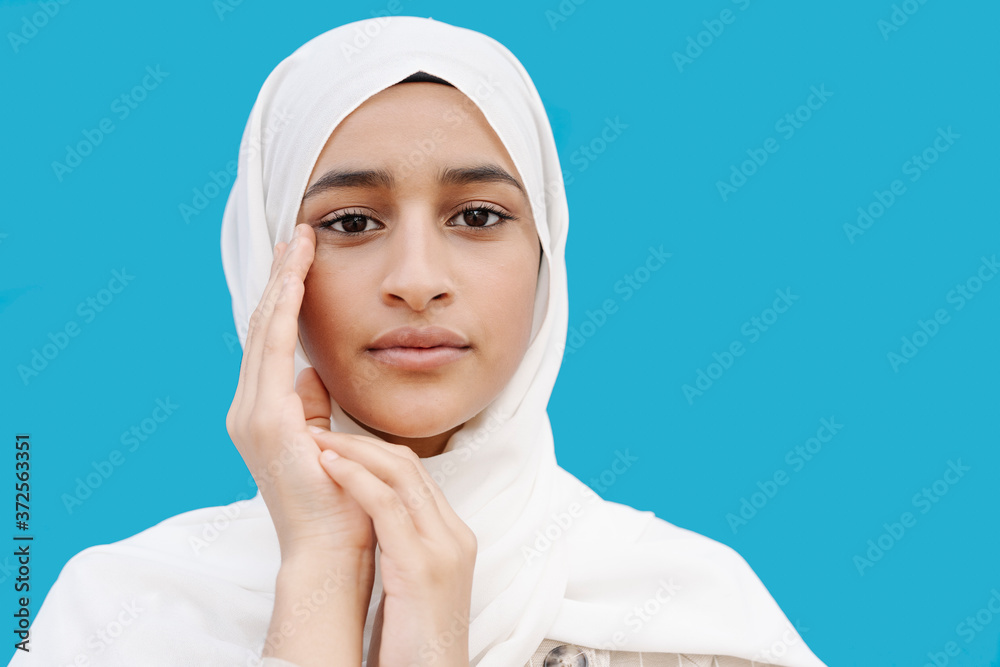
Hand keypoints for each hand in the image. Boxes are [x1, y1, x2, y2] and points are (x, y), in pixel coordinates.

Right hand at [225, 223, 374, 559]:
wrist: (331, 549)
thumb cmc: (339, 498)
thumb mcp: (324, 438)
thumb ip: (311, 405)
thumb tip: (310, 373)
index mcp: (263, 413)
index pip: (272, 342)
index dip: (285, 298)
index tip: (303, 258)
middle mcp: (248, 410)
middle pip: (263, 328)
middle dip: (281, 279)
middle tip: (298, 234)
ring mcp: (251, 415)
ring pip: (265, 331)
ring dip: (282, 284)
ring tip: (299, 243)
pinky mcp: (265, 422)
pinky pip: (274, 351)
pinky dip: (285, 312)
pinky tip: (297, 279)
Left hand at [310, 430, 477, 666]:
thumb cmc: (413, 643)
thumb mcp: (413, 585)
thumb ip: (402, 550)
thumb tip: (371, 528)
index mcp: (453, 538)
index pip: (417, 476)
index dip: (375, 452)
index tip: (339, 444)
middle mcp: (453, 536)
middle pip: (410, 467)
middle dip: (363, 443)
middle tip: (323, 431)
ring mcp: (442, 549)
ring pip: (401, 475)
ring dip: (355, 451)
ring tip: (319, 442)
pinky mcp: (421, 566)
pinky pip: (387, 505)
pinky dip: (356, 478)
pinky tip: (330, 467)